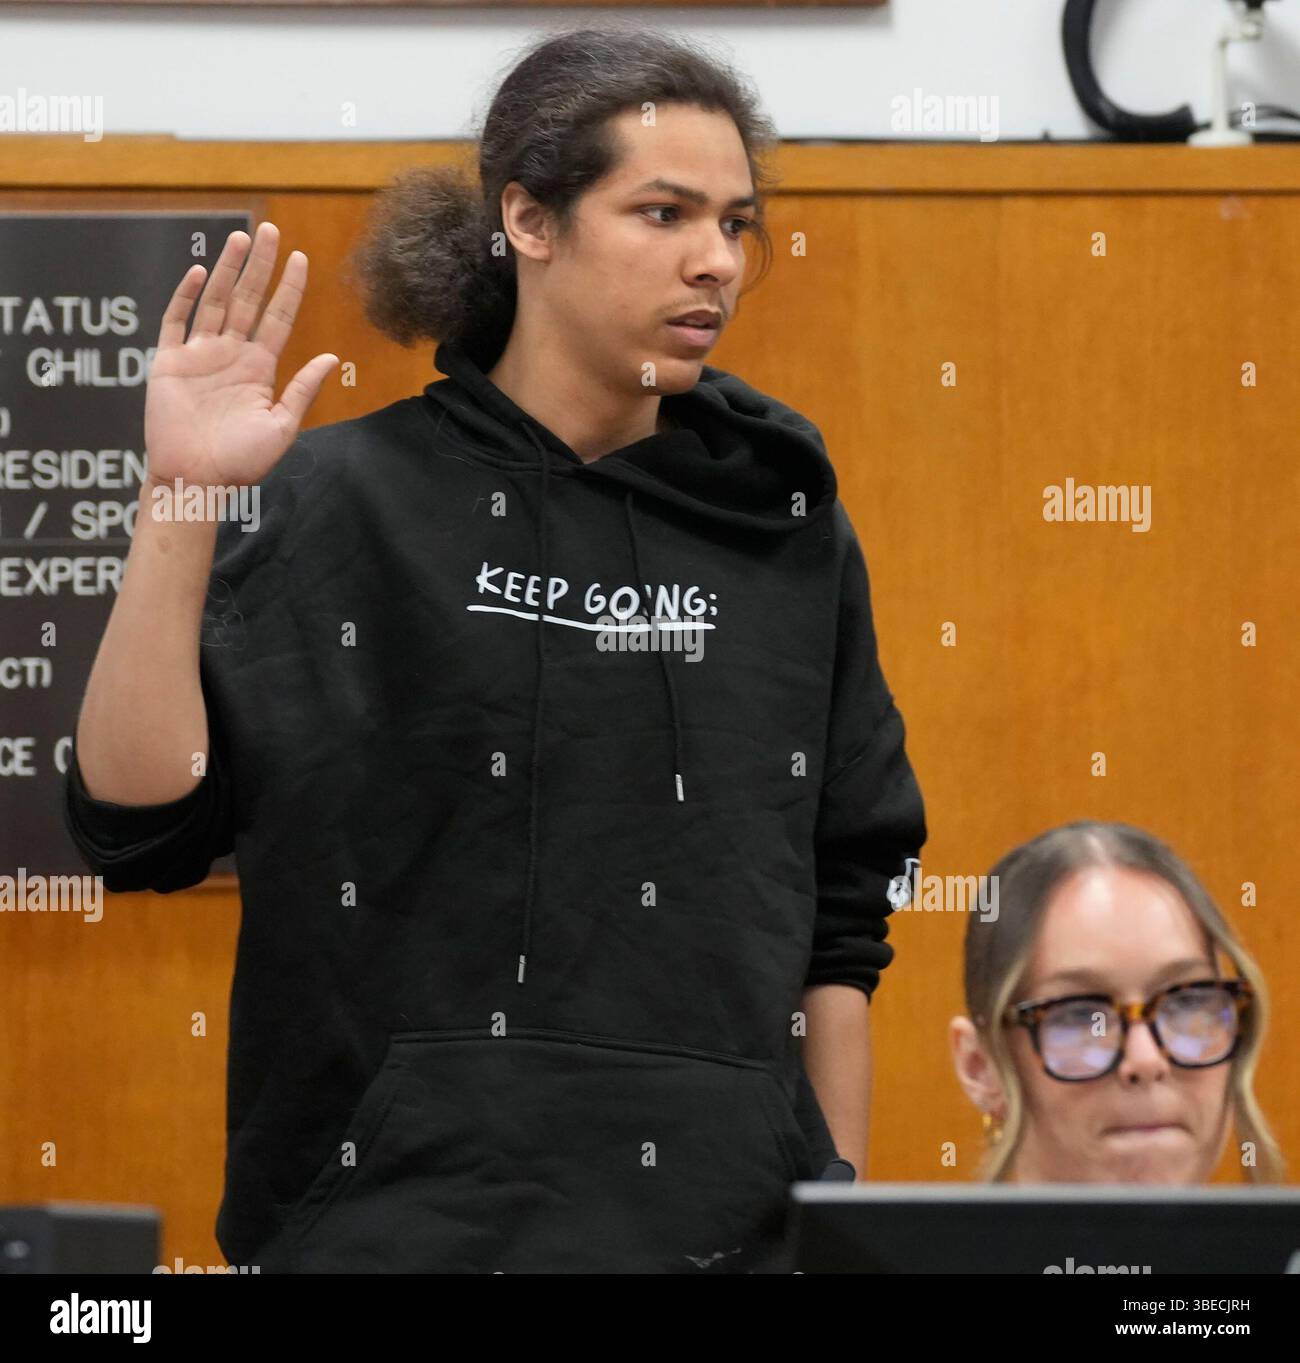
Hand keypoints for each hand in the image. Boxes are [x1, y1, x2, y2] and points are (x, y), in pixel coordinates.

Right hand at [144, 222, 338, 490]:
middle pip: (248, 300)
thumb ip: (303, 389)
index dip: (289, 289)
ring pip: (214, 301)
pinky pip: (175, 322)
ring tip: (241, 239)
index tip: (302, 258)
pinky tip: (198, 272)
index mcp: (260, 368)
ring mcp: (200, 355)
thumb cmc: (241, 462)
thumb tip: (333, 357)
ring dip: (226, 270)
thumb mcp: (283, 426)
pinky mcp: (169, 362)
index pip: (278, 318)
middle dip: (260, 267)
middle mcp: (231, 355)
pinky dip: (185, 296)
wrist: (198, 481)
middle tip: (272, 231)